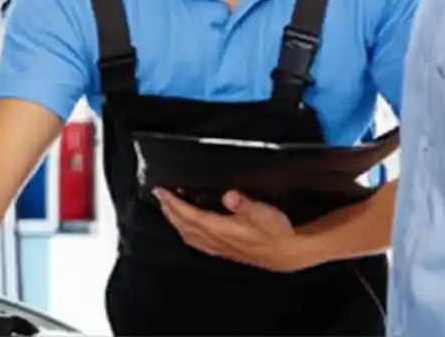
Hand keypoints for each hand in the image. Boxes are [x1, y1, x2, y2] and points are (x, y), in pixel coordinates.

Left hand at [153, 188, 314, 272]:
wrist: (286, 253)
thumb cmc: (276, 231)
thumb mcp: (263, 212)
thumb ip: (244, 203)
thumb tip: (228, 195)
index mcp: (221, 229)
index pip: (189, 215)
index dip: (173, 202)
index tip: (161, 190)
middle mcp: (215, 239)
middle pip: (183, 225)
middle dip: (169, 210)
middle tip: (159, 195)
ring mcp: (218, 247)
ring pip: (188, 234)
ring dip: (175, 221)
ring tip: (168, 208)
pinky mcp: (223, 250)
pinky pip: (196, 241)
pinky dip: (186, 232)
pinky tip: (186, 228)